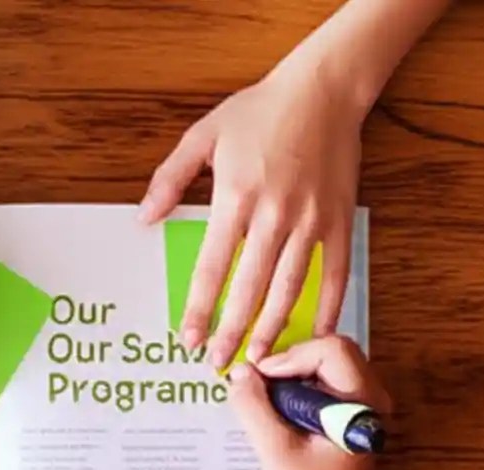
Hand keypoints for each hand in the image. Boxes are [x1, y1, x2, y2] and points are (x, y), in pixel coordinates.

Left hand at [139, 69, 362, 367]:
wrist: (322, 91)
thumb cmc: (258, 112)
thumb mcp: (202, 136)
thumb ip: (170, 179)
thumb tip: (144, 217)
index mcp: (235, 199)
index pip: (212, 267)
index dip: (200, 308)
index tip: (189, 338)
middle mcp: (274, 216)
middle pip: (250, 288)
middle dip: (232, 331)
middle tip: (218, 364)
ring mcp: (311, 221)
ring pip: (291, 287)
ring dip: (273, 326)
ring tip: (258, 356)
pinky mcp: (339, 220)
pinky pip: (335, 272)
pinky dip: (328, 304)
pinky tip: (318, 330)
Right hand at [227, 336, 390, 469]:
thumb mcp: (277, 451)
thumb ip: (255, 409)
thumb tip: (239, 373)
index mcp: (362, 400)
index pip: (329, 349)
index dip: (290, 358)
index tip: (261, 381)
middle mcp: (371, 392)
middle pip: (329, 348)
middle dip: (290, 361)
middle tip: (263, 386)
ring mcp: (365, 399)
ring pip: (326, 360)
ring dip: (292, 372)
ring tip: (269, 398)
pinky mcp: (353, 407)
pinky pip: (325, 376)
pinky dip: (299, 383)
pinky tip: (281, 407)